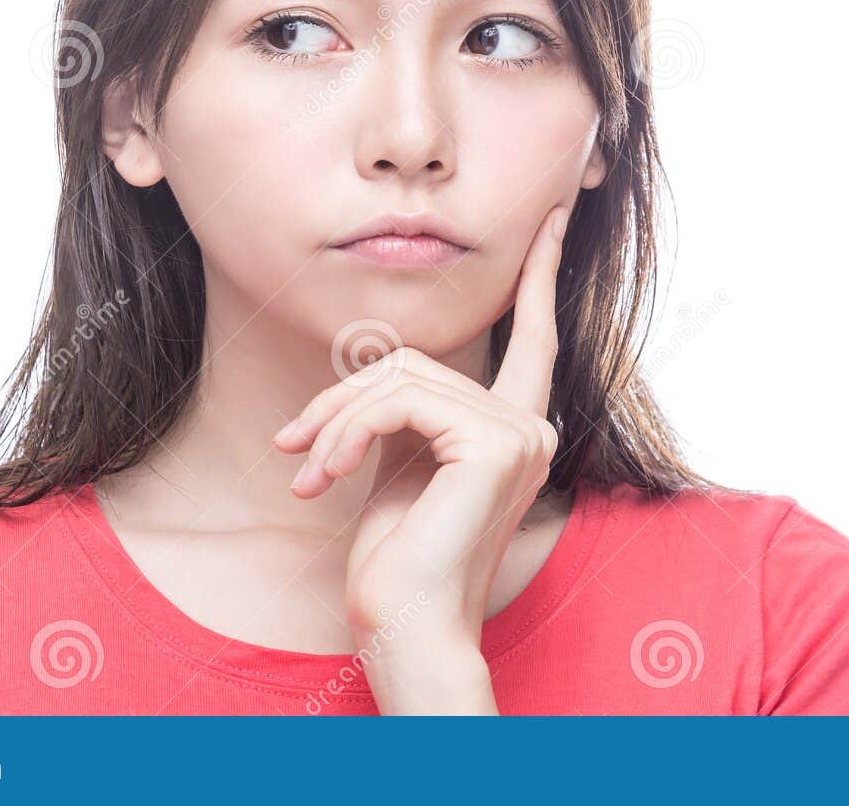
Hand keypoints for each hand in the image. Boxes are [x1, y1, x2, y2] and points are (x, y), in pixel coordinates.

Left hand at [272, 202, 570, 713]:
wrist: (406, 631)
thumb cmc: (397, 564)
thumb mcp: (398, 466)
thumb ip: (406, 410)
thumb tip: (380, 364)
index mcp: (515, 429)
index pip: (534, 335)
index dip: (542, 274)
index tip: (555, 217)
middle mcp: (530, 425)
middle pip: (416, 360)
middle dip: (341, 400)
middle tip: (293, 450)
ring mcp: (519, 432)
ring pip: (398, 377)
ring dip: (332, 424)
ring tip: (306, 475)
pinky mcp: (492, 442)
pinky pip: (396, 401)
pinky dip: (344, 434)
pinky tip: (322, 479)